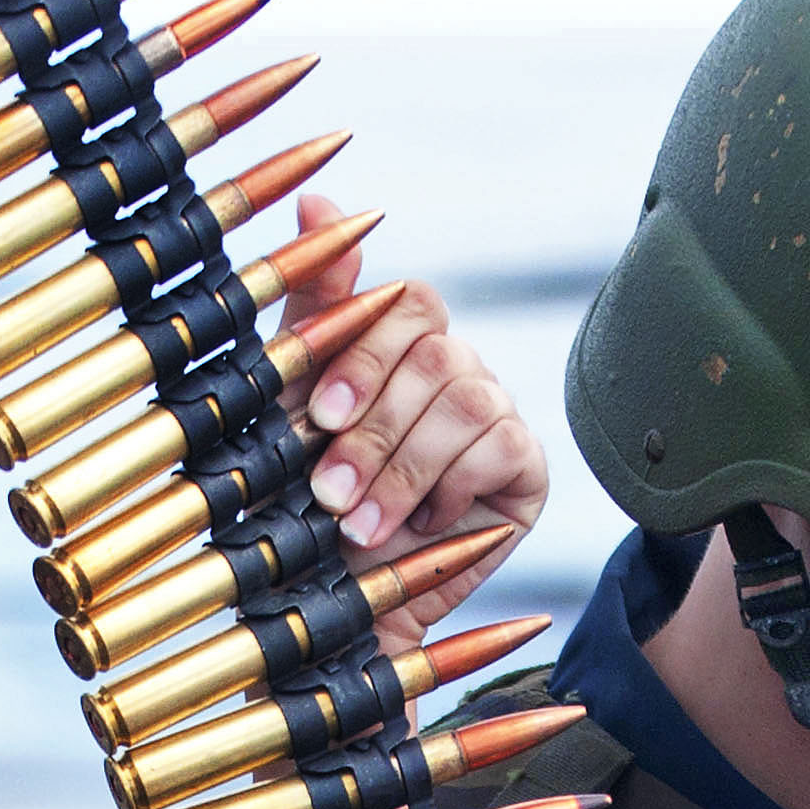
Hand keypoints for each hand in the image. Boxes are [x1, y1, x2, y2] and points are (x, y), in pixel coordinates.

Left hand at [270, 196, 548, 637]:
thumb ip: (311, 305)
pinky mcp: (524, 467)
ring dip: (403, 470)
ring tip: (361, 527)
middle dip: (374, 429)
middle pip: (436, 354)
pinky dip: (451, 487)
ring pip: (465, 399)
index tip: (322, 412)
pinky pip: (502, 445)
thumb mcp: (286, 403)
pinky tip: (422, 524)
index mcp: (396, 344)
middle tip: (330, 494)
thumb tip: (321, 200)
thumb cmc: (300, 506)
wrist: (335, 608)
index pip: (409, 302)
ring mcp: (492, 413)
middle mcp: (451, 368)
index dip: (367, 352)